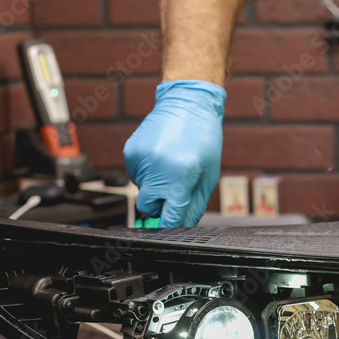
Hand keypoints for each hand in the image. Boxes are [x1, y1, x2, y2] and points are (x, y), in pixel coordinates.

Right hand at [123, 80, 225, 227]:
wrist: (187, 104)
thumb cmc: (203, 138)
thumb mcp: (207, 176)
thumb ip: (193, 205)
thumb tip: (181, 225)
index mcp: (180, 176)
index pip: (169, 216)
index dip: (168, 227)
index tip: (168, 233)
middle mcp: (157, 169)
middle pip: (148, 207)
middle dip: (159, 206)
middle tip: (173, 193)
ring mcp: (140, 160)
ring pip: (141, 190)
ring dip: (155, 186)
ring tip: (170, 165)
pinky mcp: (130, 153)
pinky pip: (136, 175)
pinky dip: (148, 173)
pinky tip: (161, 158)